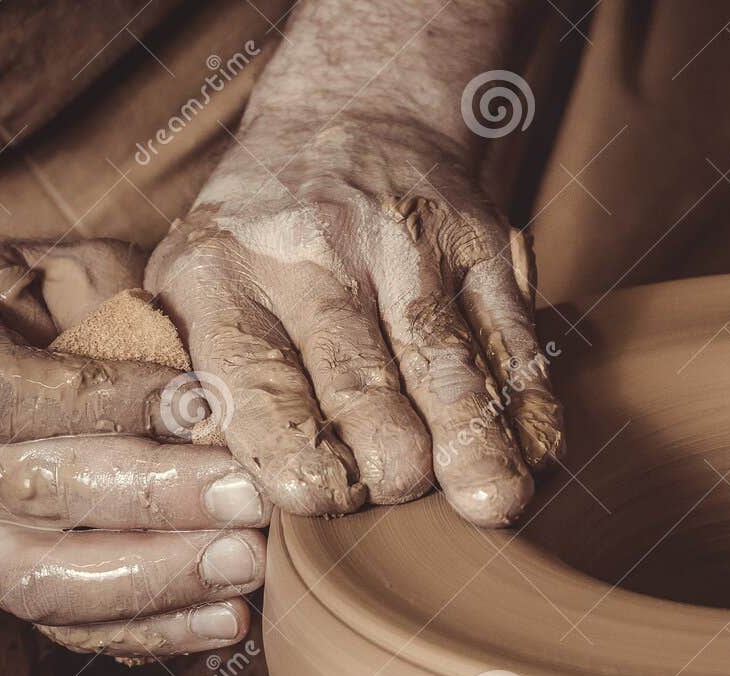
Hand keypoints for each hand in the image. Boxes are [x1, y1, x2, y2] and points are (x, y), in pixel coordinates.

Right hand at [0, 239, 267, 659]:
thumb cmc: (28, 310)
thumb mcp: (57, 271)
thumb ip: (113, 299)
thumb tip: (200, 351)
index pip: (2, 393)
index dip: (105, 403)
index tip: (202, 405)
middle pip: (34, 492)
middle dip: (153, 499)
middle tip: (248, 497)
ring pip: (43, 579)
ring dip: (156, 578)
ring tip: (247, 564)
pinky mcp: (2, 587)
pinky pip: (71, 630)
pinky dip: (156, 633)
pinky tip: (231, 619)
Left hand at [145, 114, 562, 525]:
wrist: (350, 117)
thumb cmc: (259, 242)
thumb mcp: (192, 288)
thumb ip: (199, 389)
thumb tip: (227, 502)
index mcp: (222, 278)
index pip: (255, 383)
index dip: (295, 454)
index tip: (322, 500)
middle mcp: (312, 256)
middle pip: (358, 380)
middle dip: (387, 455)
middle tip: (399, 493)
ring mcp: (406, 248)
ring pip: (444, 361)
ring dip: (473, 441)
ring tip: (491, 502)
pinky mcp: (482, 245)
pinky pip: (512, 336)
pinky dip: (528, 403)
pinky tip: (537, 456)